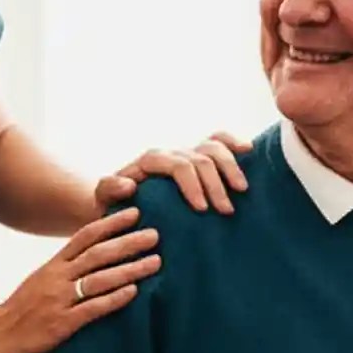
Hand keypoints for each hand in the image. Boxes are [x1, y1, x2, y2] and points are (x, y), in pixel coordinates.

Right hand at [0, 207, 159, 352]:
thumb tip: (98, 254)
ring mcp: (60, 300)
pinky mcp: (62, 324)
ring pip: (100, 279)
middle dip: (128, 242)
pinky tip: (134, 292)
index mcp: (54, 265)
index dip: (111, 223)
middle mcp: (58, 278)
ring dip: (130, 269)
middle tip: (154, 234)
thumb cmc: (23, 308)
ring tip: (155, 262)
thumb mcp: (43, 279)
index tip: (135, 212)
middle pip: (98, 254)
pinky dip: (114, 299)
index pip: (85, 236)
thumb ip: (67, 267)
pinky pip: (92, 308)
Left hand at [95, 131, 252, 213]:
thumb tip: (130, 183)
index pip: (178, 165)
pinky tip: (249, 151)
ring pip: (213, 147)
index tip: (202, 210)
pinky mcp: (198, 158)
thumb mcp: (104, 199)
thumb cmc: (111, 204)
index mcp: (150, 160)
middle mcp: (171, 152)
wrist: (118, 202)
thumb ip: (110, 189)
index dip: (193, 184)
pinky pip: (218, 141)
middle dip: (216, 183)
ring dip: (231, 167)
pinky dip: (233, 142)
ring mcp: (185, 153)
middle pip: (200, 158)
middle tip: (226, 211)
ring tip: (241, 191)